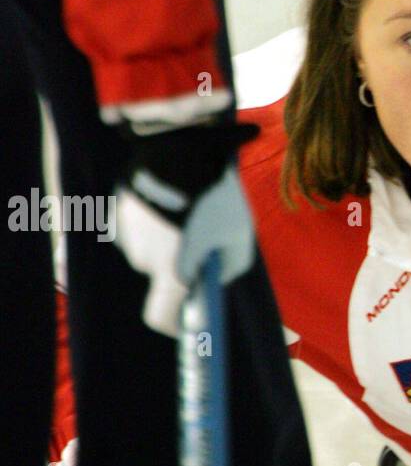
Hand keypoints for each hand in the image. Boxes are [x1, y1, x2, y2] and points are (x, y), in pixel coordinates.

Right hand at [114, 117, 258, 336]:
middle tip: (200, 237)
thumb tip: (215, 278)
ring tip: (186, 206)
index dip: (173, 323)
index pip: (160, 317)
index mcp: (170, 270)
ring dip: (164, 238)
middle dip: (178, 264)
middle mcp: (140, 256)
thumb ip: (231, 267)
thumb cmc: (216, 193)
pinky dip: (151, 218)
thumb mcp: (239, 233)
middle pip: (159, 274)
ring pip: (147, 248)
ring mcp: (124, 230)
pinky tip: (169, 195)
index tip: (187, 318)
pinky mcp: (117, 205)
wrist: (182, 143)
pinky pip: (136, 224)